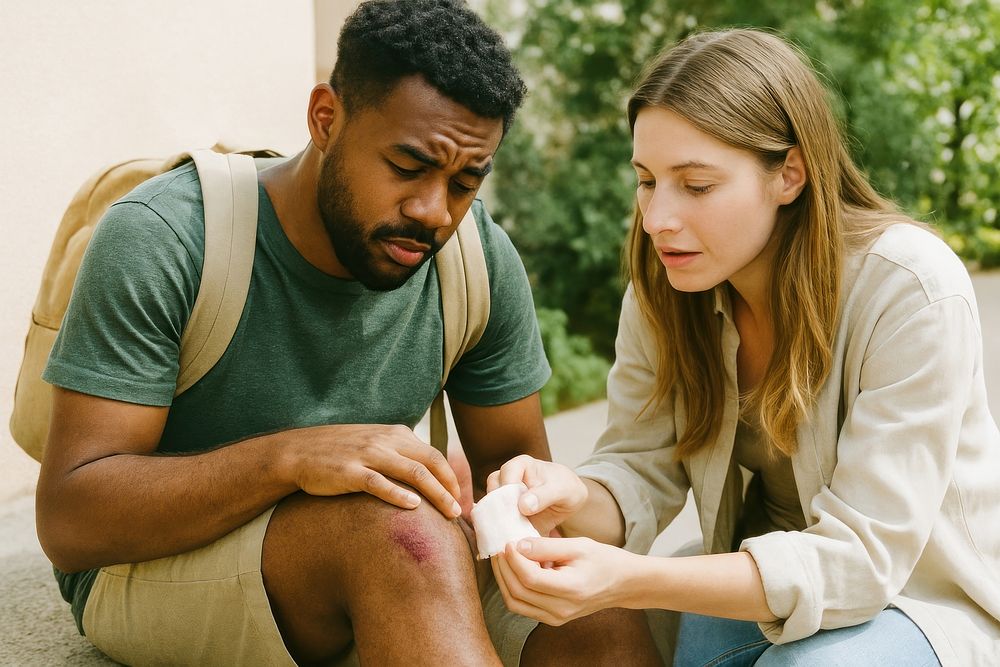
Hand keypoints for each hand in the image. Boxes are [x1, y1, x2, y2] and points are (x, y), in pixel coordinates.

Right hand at [284, 423, 462, 518]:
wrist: (298, 451)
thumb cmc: (340, 451)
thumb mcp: (375, 442)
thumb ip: (400, 452)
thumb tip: (427, 473)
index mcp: (395, 434)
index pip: (434, 454)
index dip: (451, 477)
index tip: (460, 498)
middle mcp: (386, 441)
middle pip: (430, 463)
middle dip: (450, 488)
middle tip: (460, 510)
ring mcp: (368, 455)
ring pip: (413, 473)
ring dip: (435, 494)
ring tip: (449, 513)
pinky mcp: (349, 472)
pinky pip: (379, 483)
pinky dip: (399, 495)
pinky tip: (414, 507)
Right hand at [486, 455, 586, 535]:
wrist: (567, 501)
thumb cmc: (565, 487)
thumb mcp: (561, 489)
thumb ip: (544, 495)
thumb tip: (523, 505)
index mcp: (520, 465)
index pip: (507, 472)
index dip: (510, 487)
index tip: (519, 506)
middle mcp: (507, 480)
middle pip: (493, 490)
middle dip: (499, 509)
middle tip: (511, 524)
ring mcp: (503, 498)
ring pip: (490, 508)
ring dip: (497, 522)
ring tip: (509, 535)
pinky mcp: (505, 515)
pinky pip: (494, 522)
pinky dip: (499, 532)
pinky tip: (509, 542)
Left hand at [491, 536, 636, 625]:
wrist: (622, 583)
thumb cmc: (603, 560)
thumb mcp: (578, 546)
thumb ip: (547, 546)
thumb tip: (518, 545)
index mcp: (571, 589)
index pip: (530, 578)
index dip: (514, 559)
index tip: (508, 541)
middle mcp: (561, 609)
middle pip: (518, 592)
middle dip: (503, 568)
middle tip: (498, 547)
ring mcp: (556, 618)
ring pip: (515, 603)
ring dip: (503, 579)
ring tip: (501, 557)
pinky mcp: (551, 618)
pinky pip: (522, 606)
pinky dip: (512, 588)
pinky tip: (513, 569)